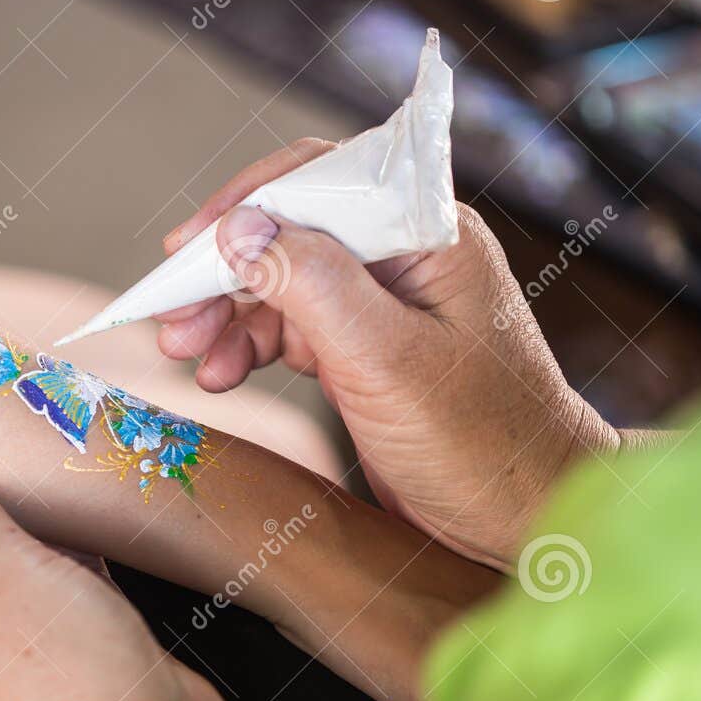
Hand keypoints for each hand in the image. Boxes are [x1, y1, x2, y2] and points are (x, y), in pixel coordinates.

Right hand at [158, 140, 616, 570]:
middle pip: (290, 232)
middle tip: (172, 321)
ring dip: (229, 314)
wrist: (528, 520)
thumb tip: (239, 230)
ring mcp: (386, 303)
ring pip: (283, 282)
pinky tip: (224, 375)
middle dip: (223, 272)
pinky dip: (252, 346)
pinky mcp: (369, 350)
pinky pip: (294, 327)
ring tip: (188, 356)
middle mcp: (405, 254)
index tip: (184, 248)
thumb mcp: (386, 361)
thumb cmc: (484, 444)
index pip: (319, 180)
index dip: (242, 206)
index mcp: (427, 232)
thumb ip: (313, 286)